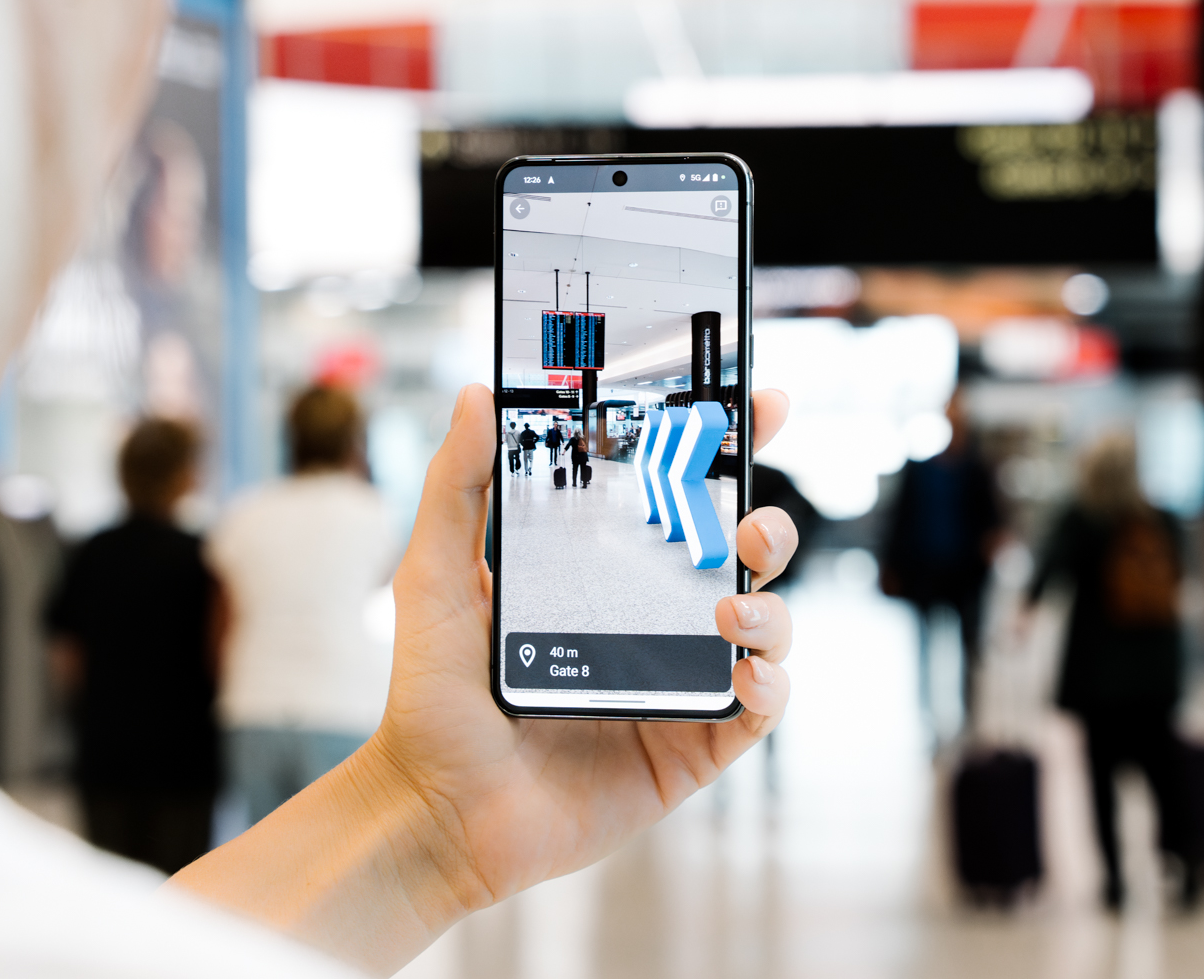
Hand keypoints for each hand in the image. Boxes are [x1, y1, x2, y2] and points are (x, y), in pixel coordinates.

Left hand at [171, 387, 798, 974]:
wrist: (434, 809)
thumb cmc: (433, 695)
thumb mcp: (436, 574)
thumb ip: (459, 485)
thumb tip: (478, 394)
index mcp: (608, 571)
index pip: (684, 499)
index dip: (730, 450)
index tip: (757, 406)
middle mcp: (653, 619)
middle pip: (741, 557)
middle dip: (767, 527)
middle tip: (749, 524)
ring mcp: (677, 682)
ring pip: (766, 627)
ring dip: (770, 608)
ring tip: (728, 612)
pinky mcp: (689, 748)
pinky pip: (756, 712)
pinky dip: (769, 686)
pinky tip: (743, 676)